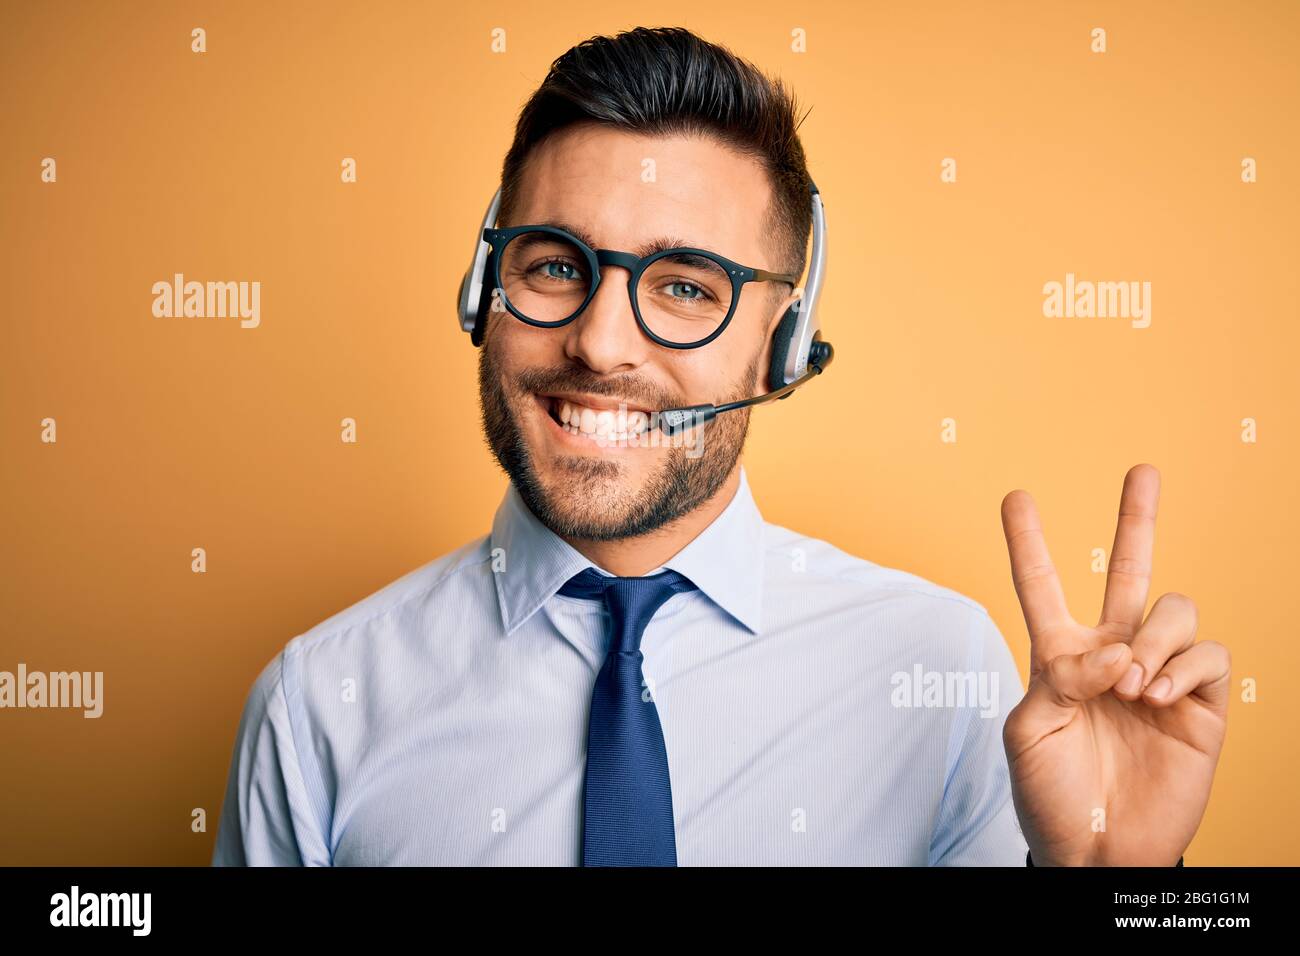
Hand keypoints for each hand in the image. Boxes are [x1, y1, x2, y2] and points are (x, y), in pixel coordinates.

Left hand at [999, 464, 1229, 865]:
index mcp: (1060, 656)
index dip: (1029, 542)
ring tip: (1133, 684)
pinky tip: (1155, 695)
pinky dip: (1180, 664)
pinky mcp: (1199, 701)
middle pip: (1128, 571)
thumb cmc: (1051, 791)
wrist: (1095, 849)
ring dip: (1152, 636)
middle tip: (1142, 469)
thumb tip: (1116, 650)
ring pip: (1173, 606)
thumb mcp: (1028, 730)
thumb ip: (1060, 678)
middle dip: (1137, 518)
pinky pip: (1205, 652)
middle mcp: (1112, 653)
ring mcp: (1158, 673)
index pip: (1043, 586)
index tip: (1016, 496)